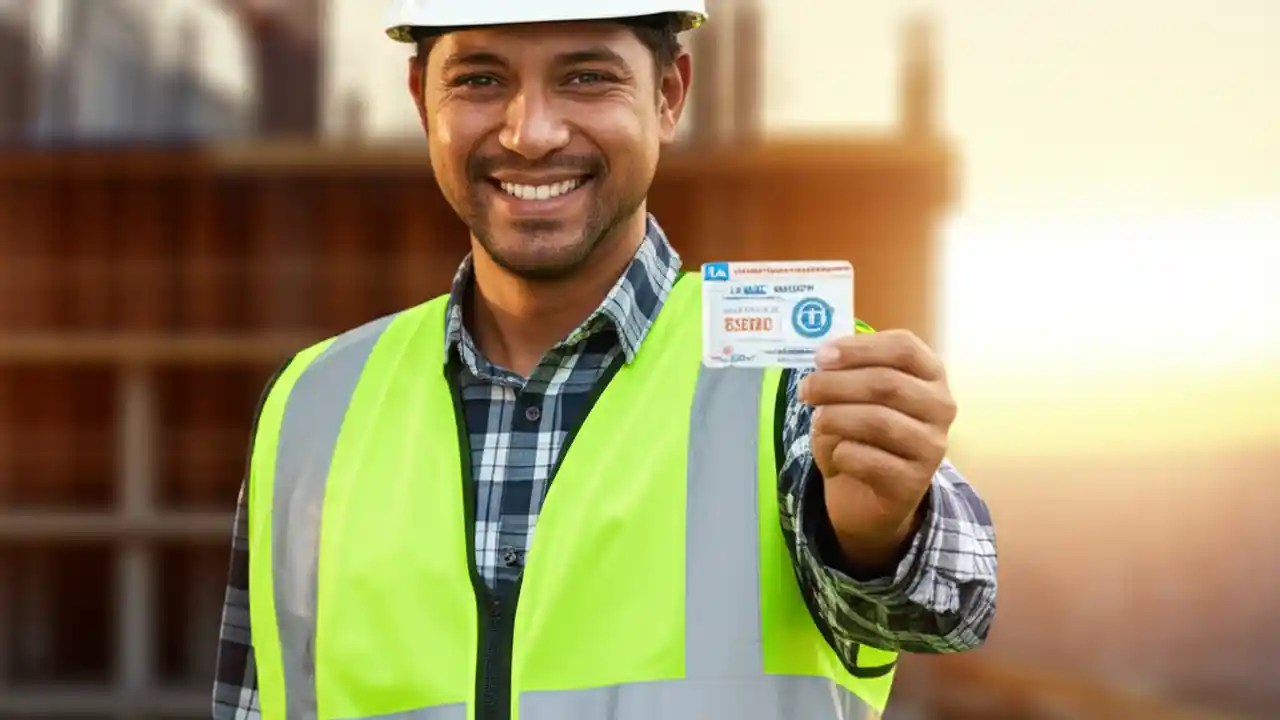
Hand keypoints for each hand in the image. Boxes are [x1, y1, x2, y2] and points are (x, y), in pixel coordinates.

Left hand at [799, 330, 956, 573]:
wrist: (868, 492)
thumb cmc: (862, 431)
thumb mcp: (855, 394)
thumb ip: (845, 371)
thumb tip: (824, 358)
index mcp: (930, 373)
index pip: (903, 347)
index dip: (859, 348)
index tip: (821, 357)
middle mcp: (940, 406)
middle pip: (886, 383)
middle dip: (836, 384)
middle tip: (806, 390)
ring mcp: (932, 446)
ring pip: (878, 421)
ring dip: (835, 418)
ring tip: (817, 422)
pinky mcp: (914, 481)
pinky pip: (869, 460)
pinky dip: (842, 454)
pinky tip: (837, 455)